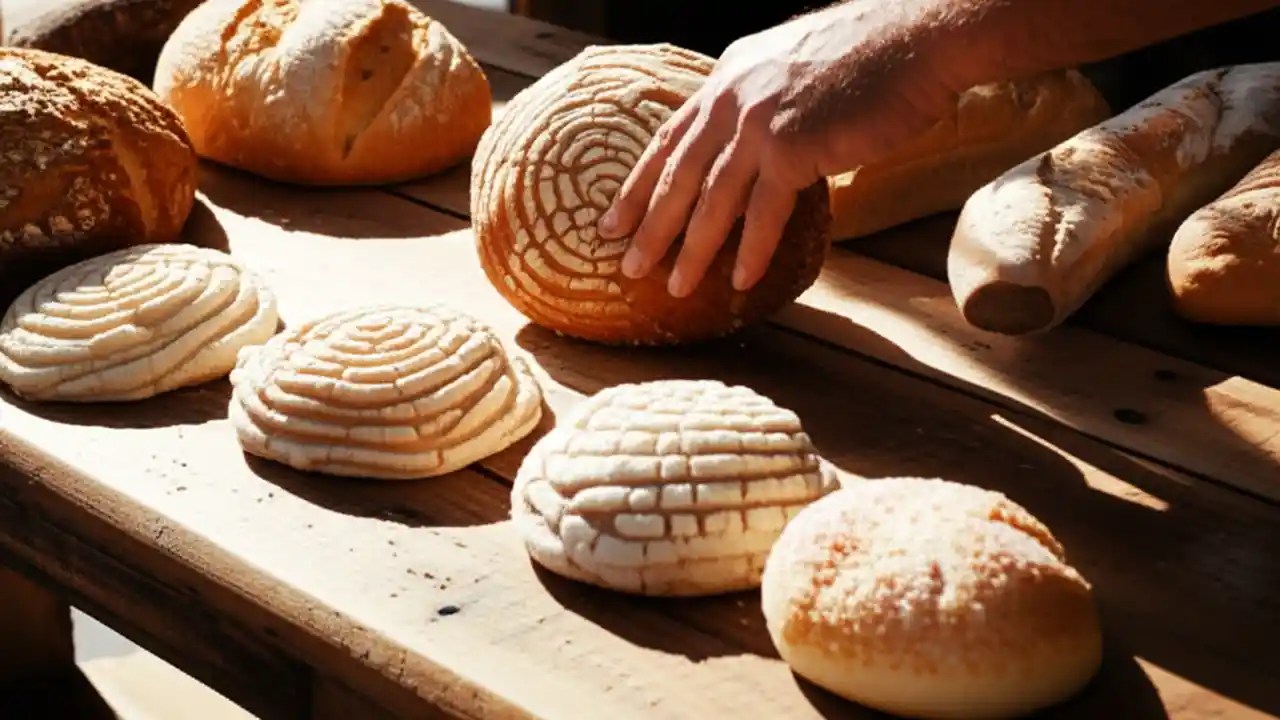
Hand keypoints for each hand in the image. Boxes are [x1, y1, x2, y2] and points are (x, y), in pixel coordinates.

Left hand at [597, 0, 968, 297]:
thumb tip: (748, 141)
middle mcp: (732, 98)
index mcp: (726, 78)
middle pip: (678, 174)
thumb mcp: (790, 65)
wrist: (915, 36)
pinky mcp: (793, 147)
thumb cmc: (867, 55)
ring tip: (674, 288)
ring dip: (691, 249)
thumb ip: (759, 98)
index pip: (669, 139)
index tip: (612, 220)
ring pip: (712, 199)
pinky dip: (751, 250)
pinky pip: (764, 211)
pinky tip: (740, 282)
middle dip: (648, 226)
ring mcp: (759, 122)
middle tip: (625, 267)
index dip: (638, 184)